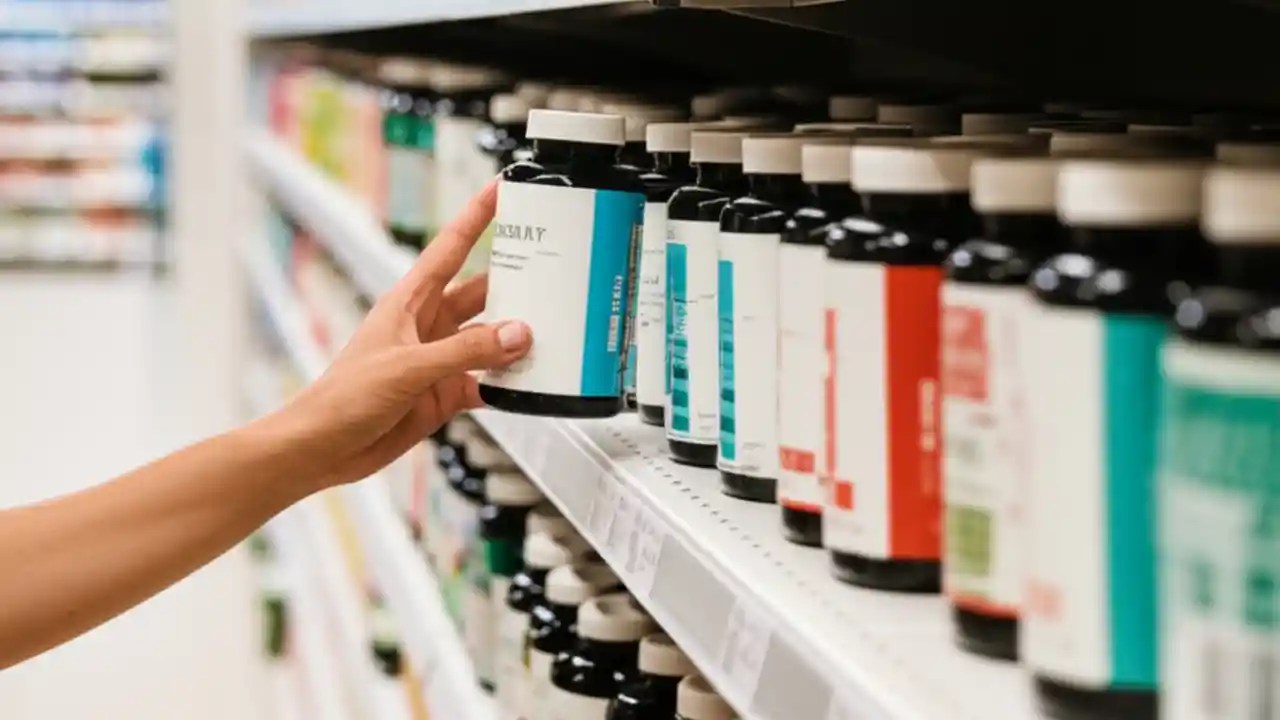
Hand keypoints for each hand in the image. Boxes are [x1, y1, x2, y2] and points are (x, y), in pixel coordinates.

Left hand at [266, 179, 530, 486]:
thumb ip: (466, 352)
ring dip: (517, 339)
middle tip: (553, 269)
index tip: (503, 189)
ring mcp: (439, 361)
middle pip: (482, 293)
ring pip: (491, 340)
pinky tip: (528, 384)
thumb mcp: (408, 367)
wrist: (324, 448)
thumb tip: (518, 334)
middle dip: (515, 281)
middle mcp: (428, 326)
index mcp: (410, 302)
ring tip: (553, 331)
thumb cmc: (344, 397)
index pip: (451, 248)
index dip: (476, 216)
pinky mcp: (445, 395)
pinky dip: (509, 384)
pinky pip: (488, 382)